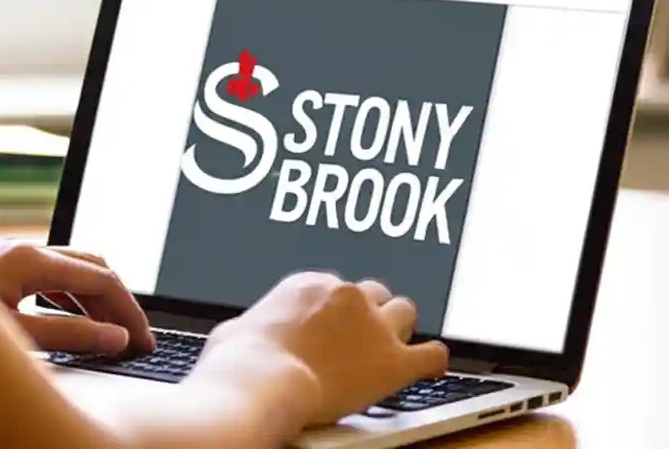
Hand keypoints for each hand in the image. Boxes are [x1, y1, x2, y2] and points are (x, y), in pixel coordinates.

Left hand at [0, 244, 154, 355]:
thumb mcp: (16, 335)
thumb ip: (69, 336)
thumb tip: (114, 337)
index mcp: (32, 259)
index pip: (102, 279)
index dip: (129, 311)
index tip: (142, 340)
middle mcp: (27, 251)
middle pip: (94, 268)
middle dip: (118, 302)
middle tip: (134, 338)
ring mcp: (16, 259)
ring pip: (75, 274)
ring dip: (97, 305)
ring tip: (110, 338)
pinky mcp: (6, 272)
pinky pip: (55, 282)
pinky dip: (74, 303)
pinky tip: (78, 327)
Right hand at [190, 272, 448, 430]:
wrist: (259, 383)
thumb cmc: (240, 361)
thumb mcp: (235, 329)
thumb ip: (254, 324)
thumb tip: (243, 333)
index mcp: (310, 285)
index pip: (336, 289)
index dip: (337, 312)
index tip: (332, 329)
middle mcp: (346, 296)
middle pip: (374, 294)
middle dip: (370, 314)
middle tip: (360, 339)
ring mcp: (373, 326)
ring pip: (405, 312)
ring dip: (399, 330)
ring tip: (393, 349)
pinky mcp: (393, 361)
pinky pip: (432, 354)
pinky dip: (433, 361)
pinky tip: (430, 367)